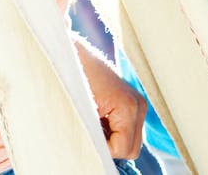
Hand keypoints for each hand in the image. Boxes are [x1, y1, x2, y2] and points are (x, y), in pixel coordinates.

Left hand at [73, 36, 145, 158]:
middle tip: (91, 126)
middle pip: (132, 149)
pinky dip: (113, 128)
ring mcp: (137, 102)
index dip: (105, 147)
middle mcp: (138, 105)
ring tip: (94, 118)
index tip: (89, 130)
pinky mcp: (132, 102)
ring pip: (130, 140)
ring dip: (112, 136)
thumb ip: (97, 136)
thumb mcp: (84, 111)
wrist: (69, 53)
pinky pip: (127, 128)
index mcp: (129, 107)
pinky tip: (99, 115)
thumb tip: (102, 154)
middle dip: (111, 144)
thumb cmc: (73, 79)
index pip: (124, 148)